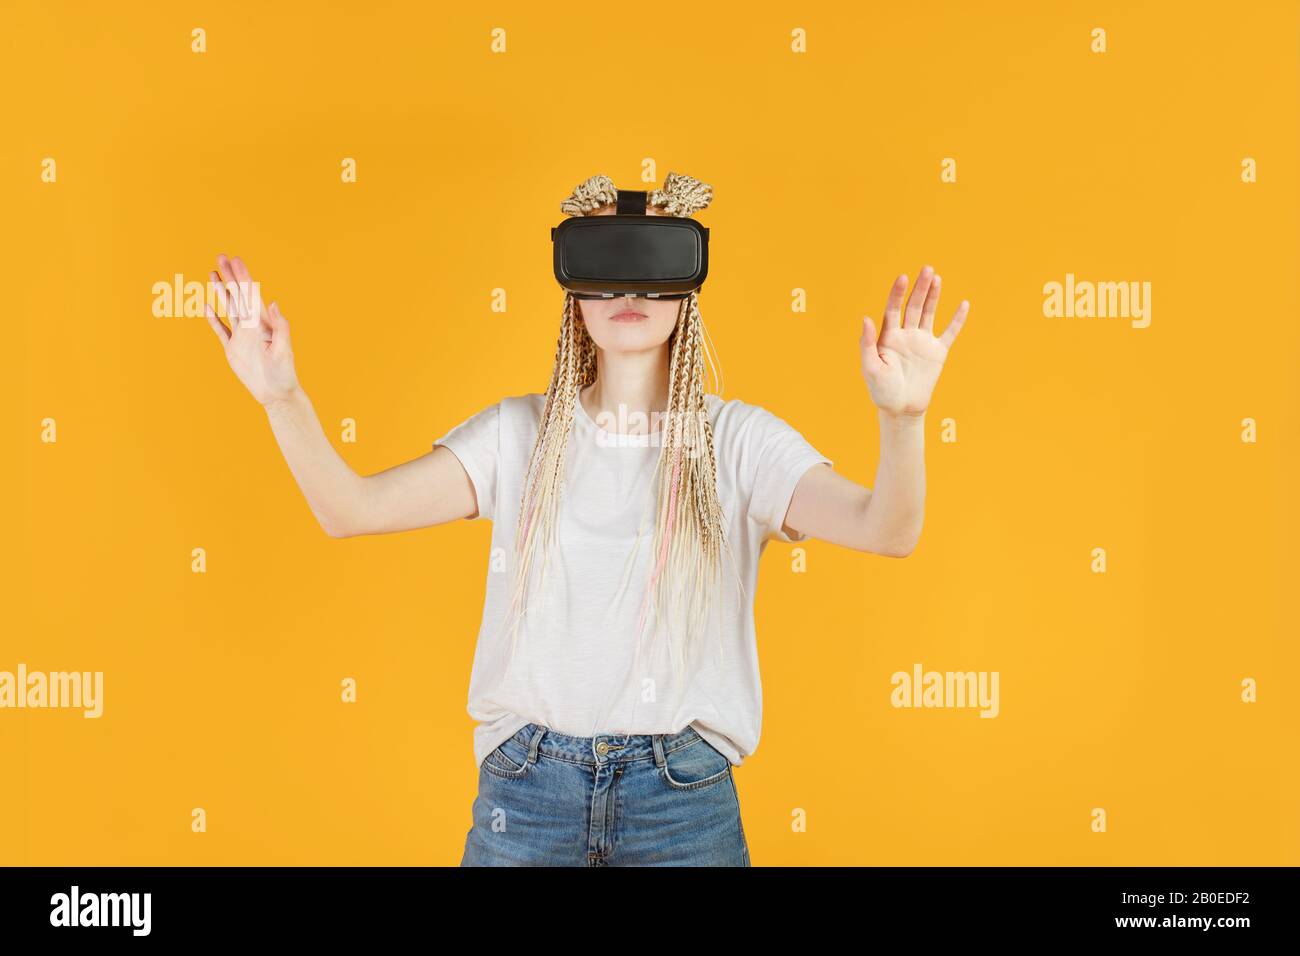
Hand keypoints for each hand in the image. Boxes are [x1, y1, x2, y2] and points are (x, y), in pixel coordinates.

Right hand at [203, 254, 298, 405]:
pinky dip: (213, 318)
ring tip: (212, 273)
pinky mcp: (232, 349)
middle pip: (238, 295)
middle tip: (221, 257)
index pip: (251, 294)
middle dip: (230, 276)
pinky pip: (220, 330)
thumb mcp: (284, 349)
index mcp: (262, 323)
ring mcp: (240, 336)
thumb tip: (273, 302)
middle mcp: (251, 326)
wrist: (276, 393)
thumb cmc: (284, 372)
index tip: (236, 260)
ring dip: (220, 291)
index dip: (243, 276)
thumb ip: (280, 326)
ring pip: (228, 308)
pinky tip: (206, 305)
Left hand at [860, 265, 968, 417]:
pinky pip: (950, 333)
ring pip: (929, 313)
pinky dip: (957, 319)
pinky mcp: (938, 352)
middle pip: (914, 306)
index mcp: (888, 336)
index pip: (893, 309)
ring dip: (933, 296)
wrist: (901, 409)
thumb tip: (866, 318)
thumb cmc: (881, 390)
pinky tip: (964, 304)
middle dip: (919, 288)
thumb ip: (867, 343)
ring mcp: (923, 342)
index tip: (902, 278)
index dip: (897, 293)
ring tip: (937, 278)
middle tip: (926, 269)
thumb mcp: (870, 368)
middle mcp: (906, 334)